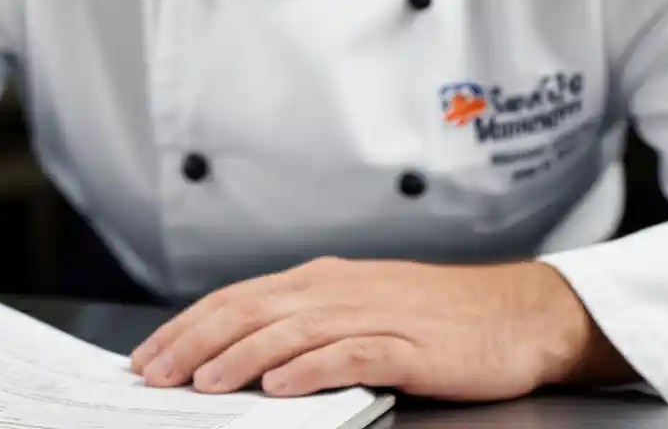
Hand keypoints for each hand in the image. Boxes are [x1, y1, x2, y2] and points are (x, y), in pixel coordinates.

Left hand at [130, 257, 635, 400]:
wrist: (519, 314)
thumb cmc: (436, 316)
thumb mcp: (357, 308)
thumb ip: (303, 325)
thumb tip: (237, 352)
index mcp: (319, 281)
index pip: (237, 299)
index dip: (187, 326)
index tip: (149, 355)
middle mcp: (338, 290)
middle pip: (251, 311)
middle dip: (196, 342)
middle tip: (157, 372)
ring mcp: (374, 315)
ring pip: (291, 331)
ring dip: (241, 357)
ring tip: (204, 382)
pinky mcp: (410, 345)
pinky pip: (352, 355)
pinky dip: (311, 368)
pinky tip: (280, 386)